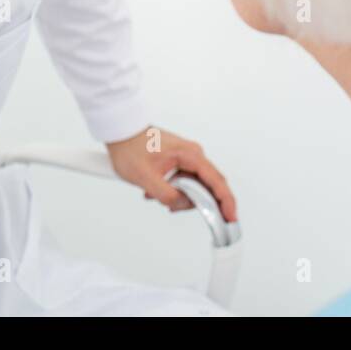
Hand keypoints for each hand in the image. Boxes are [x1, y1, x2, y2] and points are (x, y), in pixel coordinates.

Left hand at [106, 127, 237, 222]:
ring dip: (180, 195)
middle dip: (195, 201)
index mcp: (190, 154)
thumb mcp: (145, 176)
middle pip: (208, 185)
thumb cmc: (130, 148)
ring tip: (155, 195)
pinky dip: (175, 190)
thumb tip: (183, 203)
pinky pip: (186, 180)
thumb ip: (167, 194)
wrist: (120, 131)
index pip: (216, 180)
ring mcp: (188, 157)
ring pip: (195, 185)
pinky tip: (157, 192)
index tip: (230, 218)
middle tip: (173, 208)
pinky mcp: (180, 160)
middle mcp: (194, 154)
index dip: (226, 201)